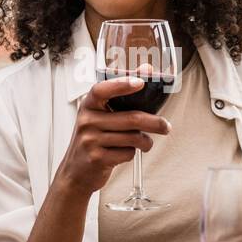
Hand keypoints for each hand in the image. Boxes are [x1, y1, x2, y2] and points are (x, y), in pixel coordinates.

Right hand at [55, 76, 170, 196]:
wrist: (75, 172)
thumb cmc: (93, 140)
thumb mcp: (100, 115)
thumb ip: (122, 95)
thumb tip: (147, 69)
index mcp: (88, 105)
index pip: (102, 90)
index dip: (121, 84)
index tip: (141, 81)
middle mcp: (87, 121)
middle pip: (131, 118)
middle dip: (154, 123)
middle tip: (166, 126)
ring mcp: (90, 140)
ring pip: (133, 138)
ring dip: (145, 142)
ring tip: (145, 143)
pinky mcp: (97, 158)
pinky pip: (127, 153)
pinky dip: (132, 154)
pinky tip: (124, 153)